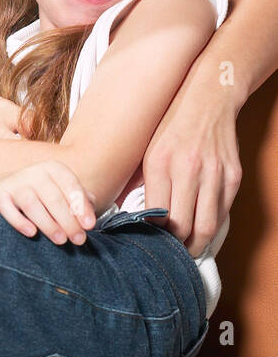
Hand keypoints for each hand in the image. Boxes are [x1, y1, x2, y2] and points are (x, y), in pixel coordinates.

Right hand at [0, 160, 96, 244]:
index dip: (81, 207)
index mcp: (54, 168)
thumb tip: (89, 218)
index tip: (89, 226)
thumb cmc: (45, 195)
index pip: (71, 187)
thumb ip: (81, 202)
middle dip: (68, 221)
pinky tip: (31, 233)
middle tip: (78, 240)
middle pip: (53, 198)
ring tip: (60, 240)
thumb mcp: (64, 192)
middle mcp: (34, 172)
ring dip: (48, 224)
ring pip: (32, 204)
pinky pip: (7, 209)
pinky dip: (19, 221)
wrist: (8, 188)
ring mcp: (15, 182)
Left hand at [142, 79, 242, 256]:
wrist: (207, 100)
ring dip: (196, 244)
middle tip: (168, 255)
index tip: (147, 242)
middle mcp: (190, 171)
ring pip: (207, 226)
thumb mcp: (143, 152)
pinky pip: (222, 213)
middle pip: (184, 227)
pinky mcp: (234, 177)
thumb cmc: (168, 127)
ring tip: (185, 251)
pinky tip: (201, 232)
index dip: (153, 235)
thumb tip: (122, 214)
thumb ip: (135, 183)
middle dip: (176, 247)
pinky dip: (211, 227)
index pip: (157, 216)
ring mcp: (215, 175)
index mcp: (161, 165)